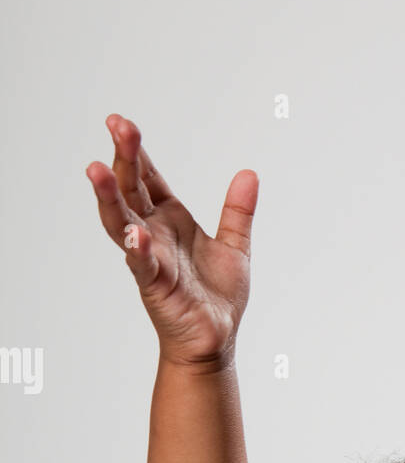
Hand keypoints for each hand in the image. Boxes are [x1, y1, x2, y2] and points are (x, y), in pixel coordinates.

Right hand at [86, 114, 258, 364]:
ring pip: (122, 222)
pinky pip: (142, 265)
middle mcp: (154, 234)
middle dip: (124, 158)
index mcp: (170, 220)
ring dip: (109, 197)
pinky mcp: (156, 285)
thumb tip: (249, 173)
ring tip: (97, 170)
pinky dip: (137, 249)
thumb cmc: (216, 295)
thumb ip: (238, 211)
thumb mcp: (235, 245)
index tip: (121, 122)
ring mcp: (151, 258)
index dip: (136, 151)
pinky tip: (133, 233)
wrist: (215, 339)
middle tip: (117, 125)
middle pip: (132, 189)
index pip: (148, 178)